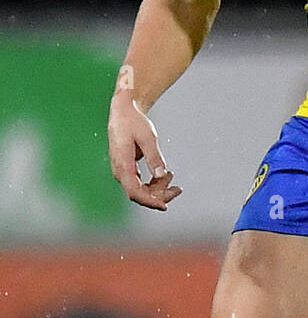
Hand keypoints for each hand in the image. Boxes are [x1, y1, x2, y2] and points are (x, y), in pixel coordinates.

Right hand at [108, 94, 181, 210]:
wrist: (123, 112)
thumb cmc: (133, 122)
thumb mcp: (148, 138)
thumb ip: (154, 157)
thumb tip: (161, 174)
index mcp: (122, 164)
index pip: (134, 191)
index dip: (149, 201)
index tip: (164, 205)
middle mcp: (120, 171)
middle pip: (139, 194)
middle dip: (159, 195)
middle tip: (177, 189)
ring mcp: (124, 171)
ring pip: (141, 189)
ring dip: (158, 188)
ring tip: (172, 176)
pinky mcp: (128, 169)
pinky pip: (141, 182)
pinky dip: (154, 182)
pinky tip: (166, 175)